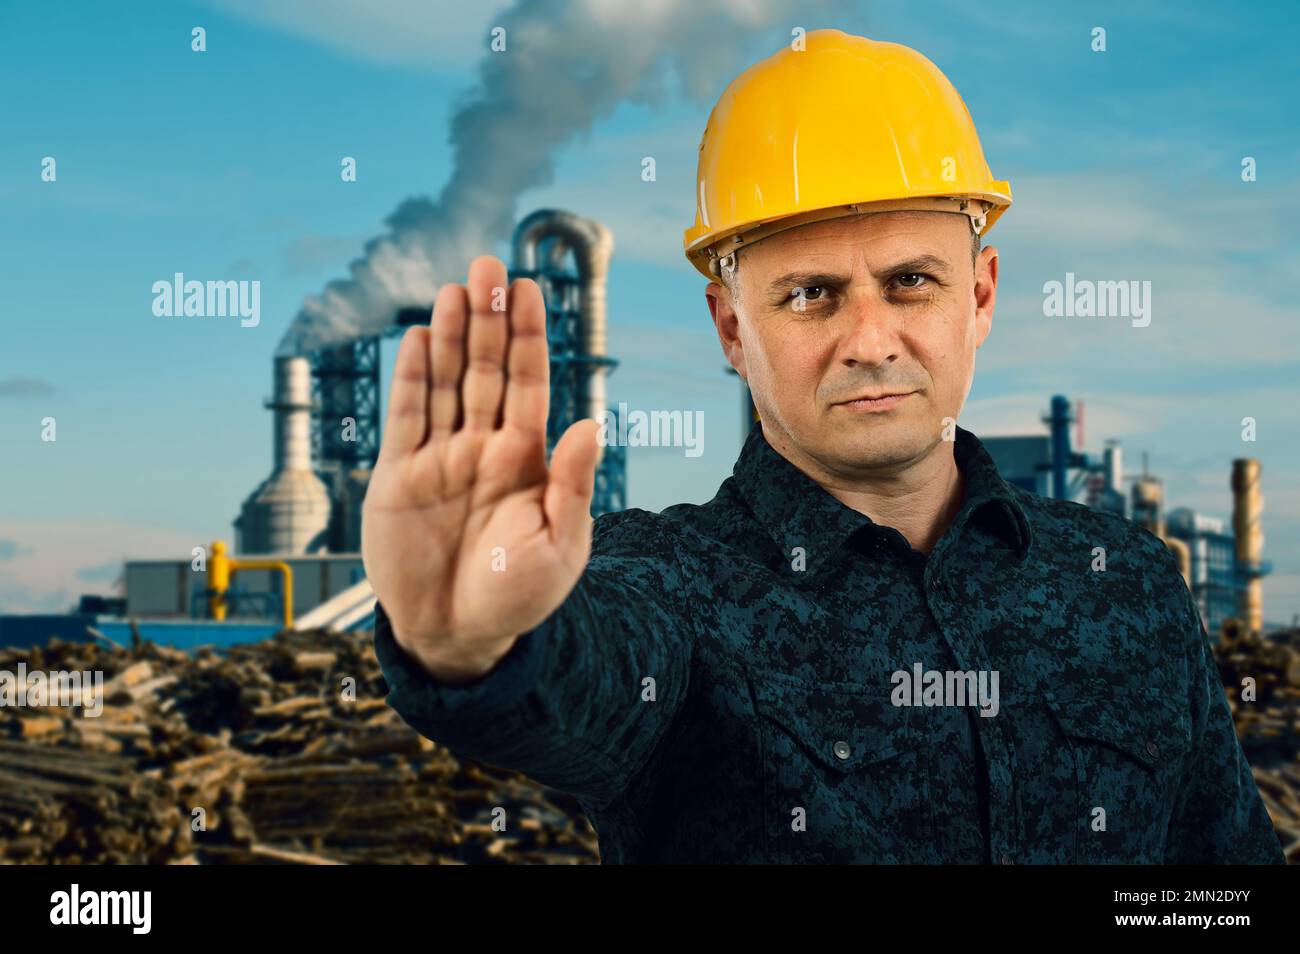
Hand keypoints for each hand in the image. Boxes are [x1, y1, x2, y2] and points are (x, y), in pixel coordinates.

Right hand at [361, 255, 601, 683]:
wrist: (455, 636)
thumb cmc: (516, 597)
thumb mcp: (559, 547)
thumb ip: (572, 486)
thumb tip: (592, 424)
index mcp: (526, 460)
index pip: (528, 383)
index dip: (527, 336)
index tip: (529, 289)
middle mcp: (483, 448)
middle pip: (485, 369)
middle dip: (487, 318)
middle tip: (489, 263)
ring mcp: (440, 458)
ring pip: (444, 382)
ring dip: (447, 335)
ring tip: (454, 287)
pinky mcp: (398, 476)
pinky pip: (405, 417)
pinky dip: (410, 378)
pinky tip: (416, 338)